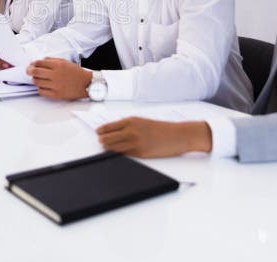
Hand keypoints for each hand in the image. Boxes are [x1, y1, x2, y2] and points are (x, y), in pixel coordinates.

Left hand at [27, 58, 89, 99]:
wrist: (86, 84)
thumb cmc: (75, 72)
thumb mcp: (64, 62)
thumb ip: (51, 60)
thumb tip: (38, 62)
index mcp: (58, 65)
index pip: (39, 63)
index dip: (33, 63)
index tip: (32, 65)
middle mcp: (56, 75)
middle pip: (35, 72)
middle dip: (29, 71)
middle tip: (29, 71)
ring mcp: (56, 86)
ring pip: (37, 82)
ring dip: (35, 80)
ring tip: (38, 79)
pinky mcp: (56, 95)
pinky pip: (41, 92)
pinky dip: (40, 88)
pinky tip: (43, 86)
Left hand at [97, 118, 212, 157]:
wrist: (178, 135)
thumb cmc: (161, 129)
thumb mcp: (142, 122)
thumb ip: (127, 126)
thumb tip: (111, 132)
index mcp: (130, 121)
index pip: (107, 128)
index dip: (100, 132)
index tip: (98, 134)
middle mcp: (131, 131)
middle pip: (107, 139)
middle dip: (103, 142)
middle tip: (102, 143)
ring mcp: (135, 143)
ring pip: (113, 148)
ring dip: (109, 149)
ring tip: (108, 149)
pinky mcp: (141, 153)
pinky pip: (124, 155)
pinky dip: (119, 155)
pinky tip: (118, 154)